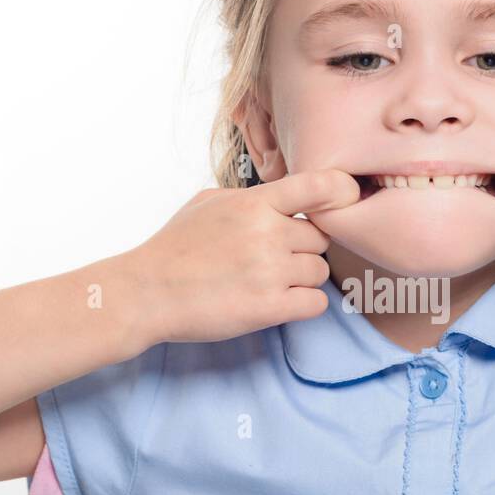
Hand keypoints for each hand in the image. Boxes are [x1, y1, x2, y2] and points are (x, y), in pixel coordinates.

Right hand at [129, 169, 359, 344]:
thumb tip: (282, 195)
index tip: (347, 200)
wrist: (147, 292)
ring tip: (269, 282)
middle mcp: (268, 234)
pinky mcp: (269, 308)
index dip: (341, 191)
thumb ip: (250, 197)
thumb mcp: (208, 202)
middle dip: (304, 249)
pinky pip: (316, 303)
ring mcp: (270, 272)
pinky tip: (280, 302)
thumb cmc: (174, 247)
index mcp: (254, 203)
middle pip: (321, 238)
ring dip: (302, 279)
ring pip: (319, 271)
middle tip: (275, 259)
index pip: (319, 186)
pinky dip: (304, 305)